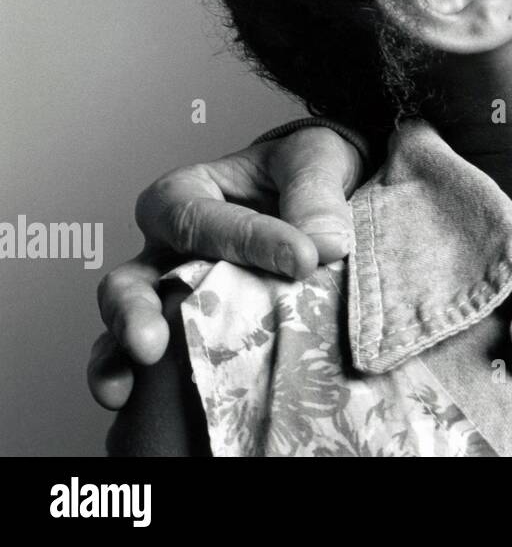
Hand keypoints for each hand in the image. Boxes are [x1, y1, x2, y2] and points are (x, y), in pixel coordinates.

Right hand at [88, 126, 364, 409]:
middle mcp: (168, 248)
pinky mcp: (199, 330)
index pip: (201, 220)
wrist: (331, 188)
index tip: (304, 260)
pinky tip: (143, 406)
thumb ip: (315, 194)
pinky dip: (149, 386)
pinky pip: (162, 362)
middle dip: (135, 314)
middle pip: (131, 281)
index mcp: (189, 193)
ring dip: (126, 356)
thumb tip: (323, 245)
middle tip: (151, 343)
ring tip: (131, 385)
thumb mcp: (316, 159)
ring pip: (132, 328)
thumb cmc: (309, 167)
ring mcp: (176, 294)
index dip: (248, 240)